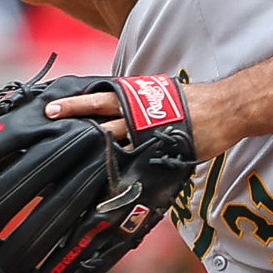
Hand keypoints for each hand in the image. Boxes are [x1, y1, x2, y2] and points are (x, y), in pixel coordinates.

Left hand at [43, 79, 231, 154]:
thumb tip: (119, 112)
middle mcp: (137, 110)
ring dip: (91, 144)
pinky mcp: (160, 148)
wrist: (224, 109)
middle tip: (48, 119)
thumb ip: (139, 103)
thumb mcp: (161, 94)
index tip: (50, 108)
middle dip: (72, 115)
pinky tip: (101, 178)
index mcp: (135, 95)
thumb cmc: (195, 102)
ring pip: (113, 137)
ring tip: (67, 155)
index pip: (98, 97)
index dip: (75, 103)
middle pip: (98, 112)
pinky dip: (119, 167)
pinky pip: (135, 159)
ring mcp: (147, 130)